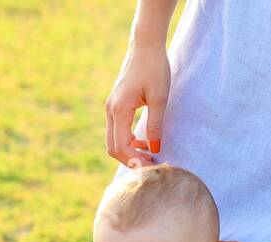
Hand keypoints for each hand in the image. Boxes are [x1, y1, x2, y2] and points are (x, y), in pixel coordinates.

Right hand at [105, 42, 169, 168]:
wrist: (145, 45)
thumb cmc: (154, 68)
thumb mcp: (160, 98)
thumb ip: (156, 125)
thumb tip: (154, 149)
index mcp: (119, 109)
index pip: (120, 146)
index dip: (134, 160)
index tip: (151, 167)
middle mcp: (110, 110)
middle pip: (112, 147)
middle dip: (130, 159)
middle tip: (151, 166)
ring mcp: (111, 107)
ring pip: (114, 140)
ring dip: (129, 151)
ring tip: (150, 155)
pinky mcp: (116, 105)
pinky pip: (117, 131)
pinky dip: (129, 141)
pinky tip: (145, 142)